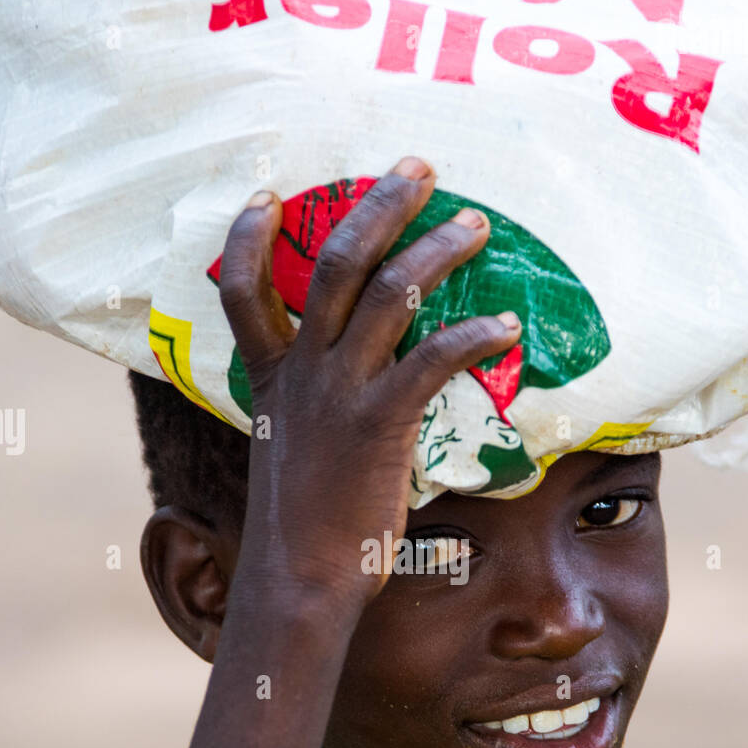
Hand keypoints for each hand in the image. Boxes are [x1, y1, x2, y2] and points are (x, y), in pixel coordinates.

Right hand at [218, 155, 520, 604]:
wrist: (301, 579)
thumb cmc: (305, 526)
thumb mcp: (292, 453)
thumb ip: (311, 411)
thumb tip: (350, 396)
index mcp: (272, 377)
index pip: (242, 288)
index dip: (248, 235)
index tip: (268, 194)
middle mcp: (303, 371)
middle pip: (334, 261)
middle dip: (378, 205)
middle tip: (417, 169)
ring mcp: (339, 392)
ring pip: (388, 292)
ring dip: (436, 249)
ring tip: (475, 224)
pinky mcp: (380, 422)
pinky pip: (432, 357)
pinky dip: (473, 334)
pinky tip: (505, 325)